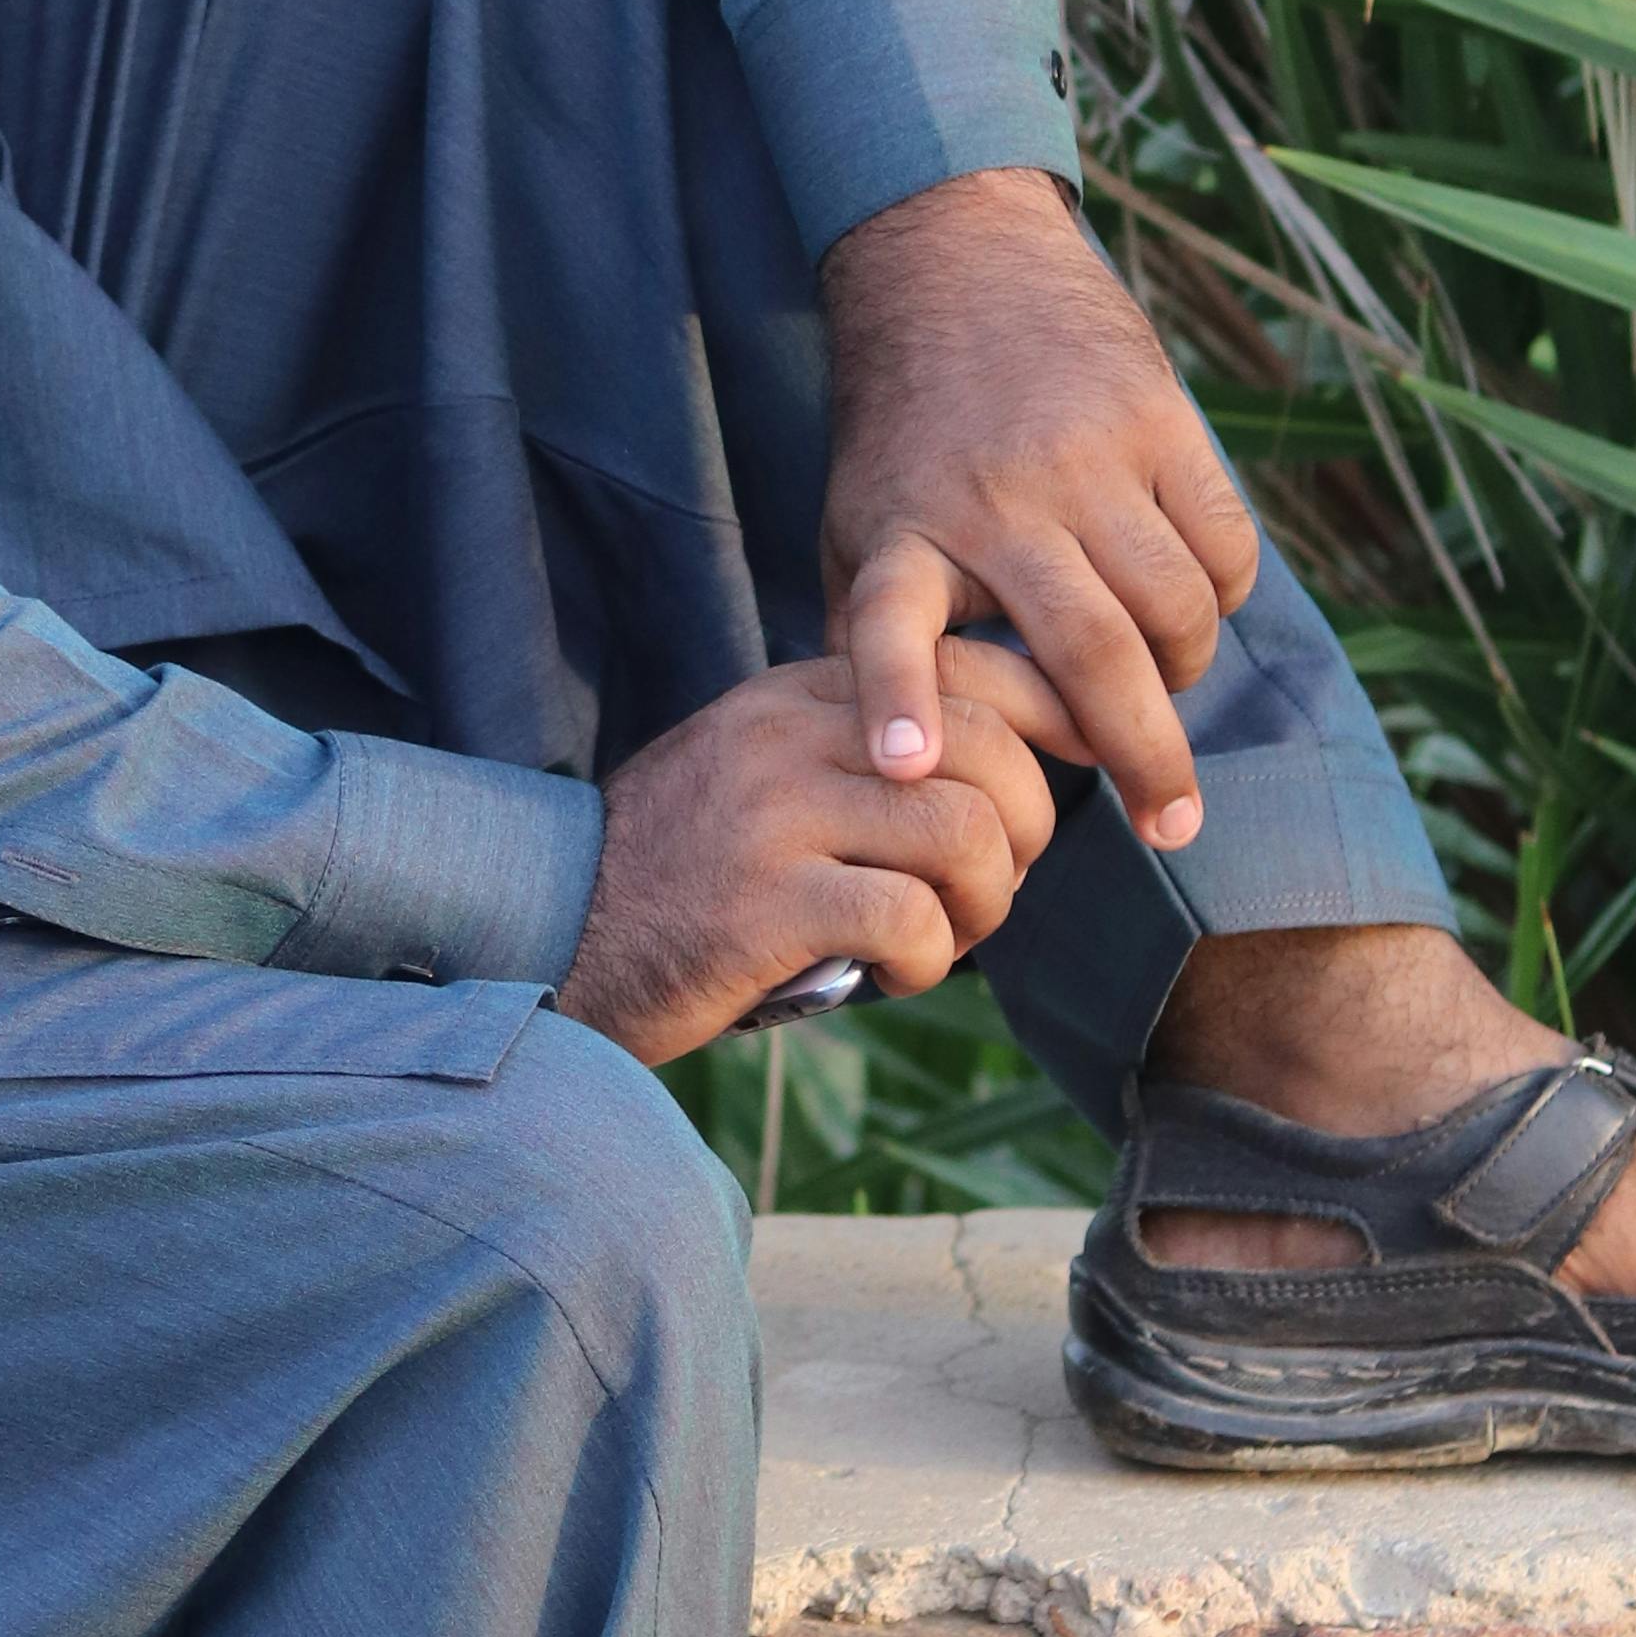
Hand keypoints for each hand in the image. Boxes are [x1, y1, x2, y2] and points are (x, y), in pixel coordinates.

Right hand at [558, 640, 1075, 1066]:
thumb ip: (852, 754)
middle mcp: (789, 734)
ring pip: (968, 834)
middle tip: (989, 887)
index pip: (964, 663)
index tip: (1080, 765)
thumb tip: (1003, 767)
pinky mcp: (766, 902)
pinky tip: (891, 973)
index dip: (1052, 715)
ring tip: (940, 936)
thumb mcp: (762, 777)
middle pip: (988, 747)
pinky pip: (912, 918)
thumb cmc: (680, 875)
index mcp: (796, 694)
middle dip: (1031, 830)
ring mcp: (775, 814)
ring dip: (985, 906)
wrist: (555, 936)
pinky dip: (930, 961)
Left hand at [818, 166, 1260, 856]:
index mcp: (905, 536)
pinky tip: (1188, 600)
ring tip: (1159, 684)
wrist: (956, 266)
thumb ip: (875, 632)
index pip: (885, 626)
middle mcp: (995, 504)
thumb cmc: (906, 435)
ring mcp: (1085, 459)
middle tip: (1173, 824)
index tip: (905, 768)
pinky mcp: (1158, 422)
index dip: (897, 699)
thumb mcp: (858, 524)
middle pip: (1087, 652)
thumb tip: (904, 769)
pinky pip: (1225, 547)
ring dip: (1182, 669)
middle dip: (1141, 756)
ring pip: (1173, 610)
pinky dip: (1223, 598)